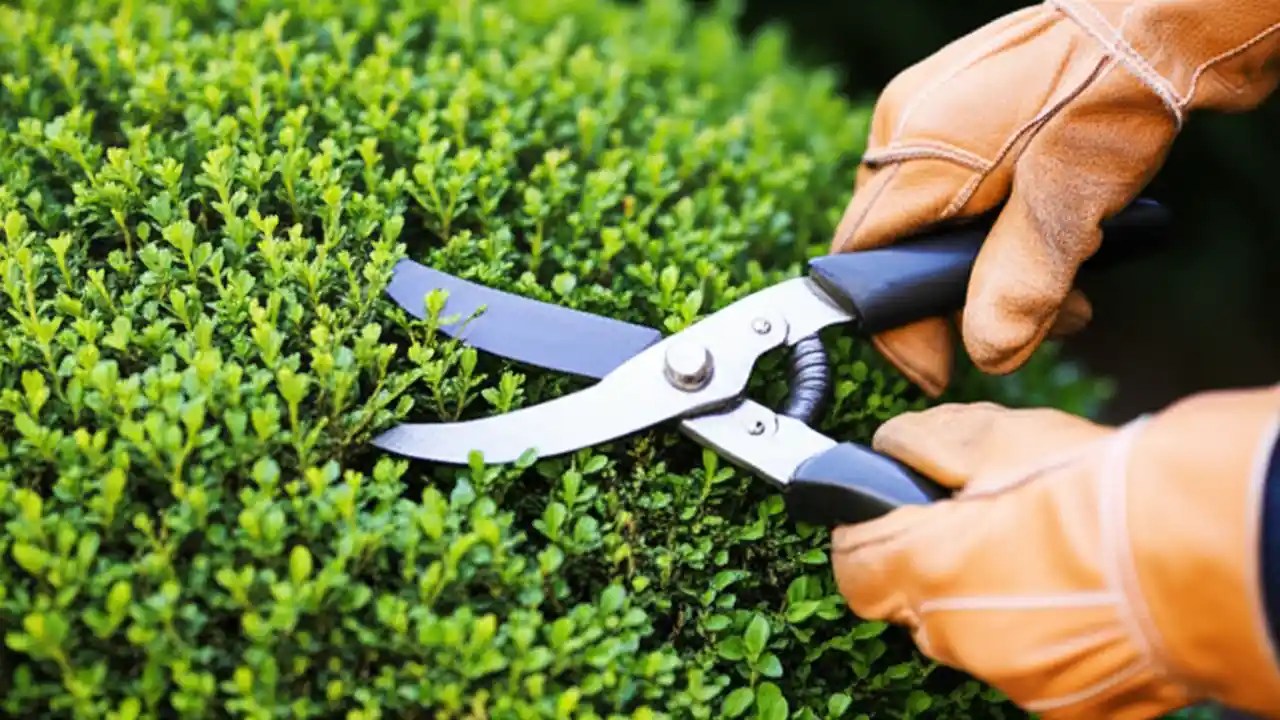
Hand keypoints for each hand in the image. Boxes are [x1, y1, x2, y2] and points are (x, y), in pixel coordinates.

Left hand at [829, 387, 1279, 718]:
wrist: (1208, 551)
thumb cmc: (1099, 490)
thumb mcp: (996, 437)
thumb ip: (923, 443)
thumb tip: (889, 444)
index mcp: (927, 571)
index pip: (854, 567)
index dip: (866, 536)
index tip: (887, 516)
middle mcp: (958, 638)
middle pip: (915, 606)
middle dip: (935, 569)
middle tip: (988, 525)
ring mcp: (1013, 679)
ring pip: (975, 640)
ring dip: (992, 605)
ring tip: (1051, 557)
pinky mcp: (1066, 708)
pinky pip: (1032, 669)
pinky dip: (1044, 639)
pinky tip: (1084, 598)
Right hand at [833, 0, 1279, 395]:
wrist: (1158, 23)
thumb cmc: (1114, 92)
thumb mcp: (1072, 196)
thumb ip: (1023, 277)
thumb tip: (989, 351)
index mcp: (911, 149)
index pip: (864, 261)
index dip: (896, 325)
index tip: (937, 371)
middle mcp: (905, 129)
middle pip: (903, 248)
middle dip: (964, 301)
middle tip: (1034, 327)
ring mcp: (929, 116)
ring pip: (935, 225)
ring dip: (992, 271)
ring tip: (1067, 291)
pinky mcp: (960, 114)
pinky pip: (956, 194)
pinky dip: (996, 232)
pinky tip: (1055, 244)